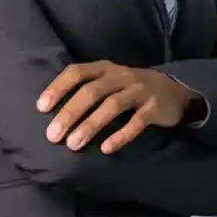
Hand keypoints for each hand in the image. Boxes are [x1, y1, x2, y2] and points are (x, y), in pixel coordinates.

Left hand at [37, 61, 196, 154]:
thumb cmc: (129, 88)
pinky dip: (121, 135)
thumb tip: (52, 112)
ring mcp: (139, 90)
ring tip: (73, 145)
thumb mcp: (108, 81)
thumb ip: (86, 89)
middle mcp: (120, 75)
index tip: (41, 108)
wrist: (174, 90)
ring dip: (90, 125)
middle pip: (91, 91)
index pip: (76, 72)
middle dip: (69, 113)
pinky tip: (106, 149)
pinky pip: (137, 122)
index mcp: (104, 68)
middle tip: (52, 135)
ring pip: (112, 106)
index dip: (58, 88)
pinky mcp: (154, 107)